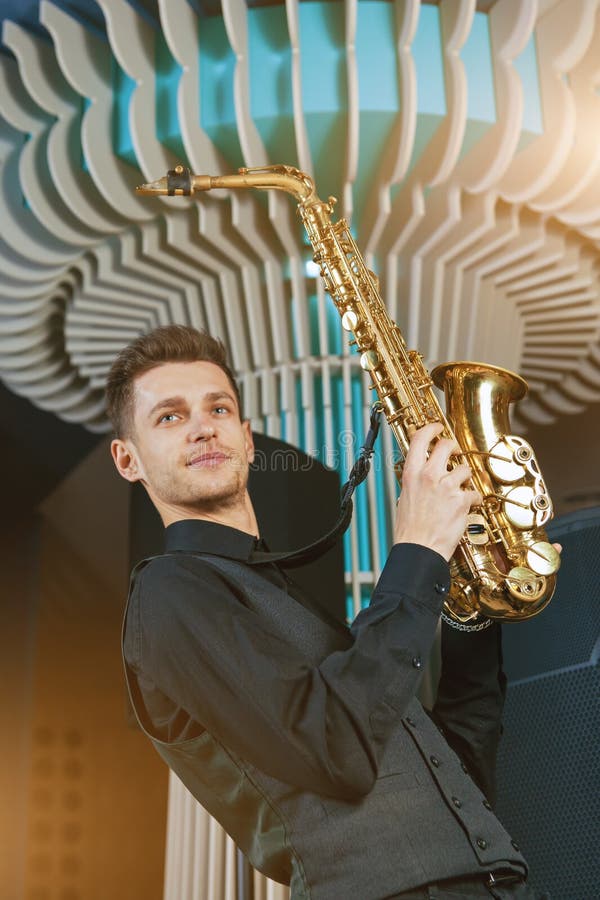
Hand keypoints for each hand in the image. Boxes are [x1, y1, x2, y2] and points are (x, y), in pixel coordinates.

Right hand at [393, 422, 481, 560]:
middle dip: (453, 447)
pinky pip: (474, 492)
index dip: (431, 429)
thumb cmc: (410, 529)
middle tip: (455, 452)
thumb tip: (421, 472)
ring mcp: (447, 487)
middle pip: (446, 445)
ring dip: (465, 478)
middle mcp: (429, 476)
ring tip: (459, 489)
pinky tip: (468, 506)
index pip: (420, 438)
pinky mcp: (462, 500)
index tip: (437, 428)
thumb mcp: (405, 497)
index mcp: (411, 474)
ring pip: (464, 469)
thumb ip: (415, 480)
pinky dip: (473, 499)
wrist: (419, 549)